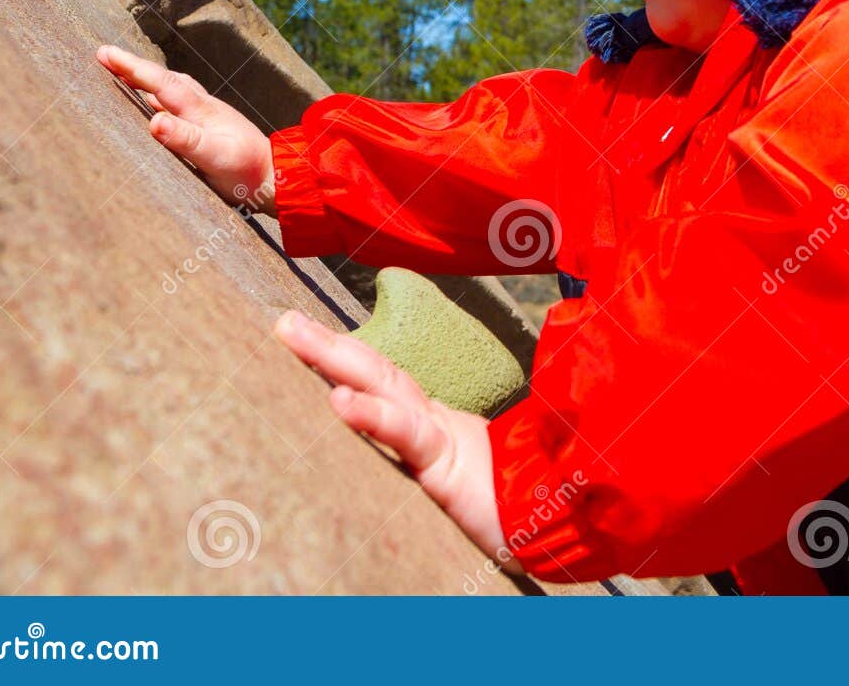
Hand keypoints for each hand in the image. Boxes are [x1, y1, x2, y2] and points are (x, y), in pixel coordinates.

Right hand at [96, 44, 276, 215]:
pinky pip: (178, 106)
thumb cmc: (245, 169)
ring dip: (147, 81)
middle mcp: (202, 107)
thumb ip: (185, 138)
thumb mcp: (214, 156)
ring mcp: (206, 117)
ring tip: (124, 74)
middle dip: (134, 68)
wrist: (277, 177)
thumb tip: (154, 120)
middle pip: (164, 80)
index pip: (161, 82)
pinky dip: (159, 99)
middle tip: (105, 55)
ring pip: (172, 91)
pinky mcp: (209, 129)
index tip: (104, 52)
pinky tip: (154, 104)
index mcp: (200, 110)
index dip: (132, 67)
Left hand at [273, 310, 521, 573]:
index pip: (382, 385)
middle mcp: (434, 425)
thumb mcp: (461, 490)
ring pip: (383, 388)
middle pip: (375, 373)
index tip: (303, 335)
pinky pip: (407, 435)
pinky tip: (339, 399)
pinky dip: (372, 416)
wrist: (565, 527)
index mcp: (434, 429)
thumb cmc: (514, 514)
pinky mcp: (449, 466)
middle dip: (327, 346)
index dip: (345, 358)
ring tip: (293, 333)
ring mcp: (441, 439)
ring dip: (334, 358)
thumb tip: (392, 459)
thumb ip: (430, 468)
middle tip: (284, 321)